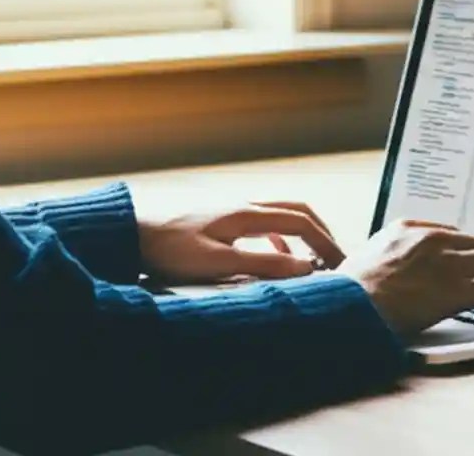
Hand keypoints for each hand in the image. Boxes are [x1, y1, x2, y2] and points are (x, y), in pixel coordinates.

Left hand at [137, 201, 345, 283]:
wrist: (131, 231)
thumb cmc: (169, 249)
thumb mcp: (218, 263)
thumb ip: (263, 265)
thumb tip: (305, 268)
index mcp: (246, 214)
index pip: (301, 222)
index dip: (326, 243)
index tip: (342, 265)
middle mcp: (243, 205)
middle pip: (295, 211)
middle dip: (320, 233)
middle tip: (336, 258)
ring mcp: (230, 210)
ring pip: (279, 216)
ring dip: (300, 236)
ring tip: (311, 263)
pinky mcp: (218, 220)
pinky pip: (261, 224)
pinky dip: (278, 240)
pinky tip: (273, 258)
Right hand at [336, 219, 473, 334]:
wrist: (349, 305)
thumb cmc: (350, 291)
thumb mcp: (367, 259)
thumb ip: (389, 258)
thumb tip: (393, 271)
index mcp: (409, 229)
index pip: (453, 234)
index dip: (468, 252)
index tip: (472, 265)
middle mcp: (433, 239)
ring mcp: (448, 262)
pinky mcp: (459, 289)